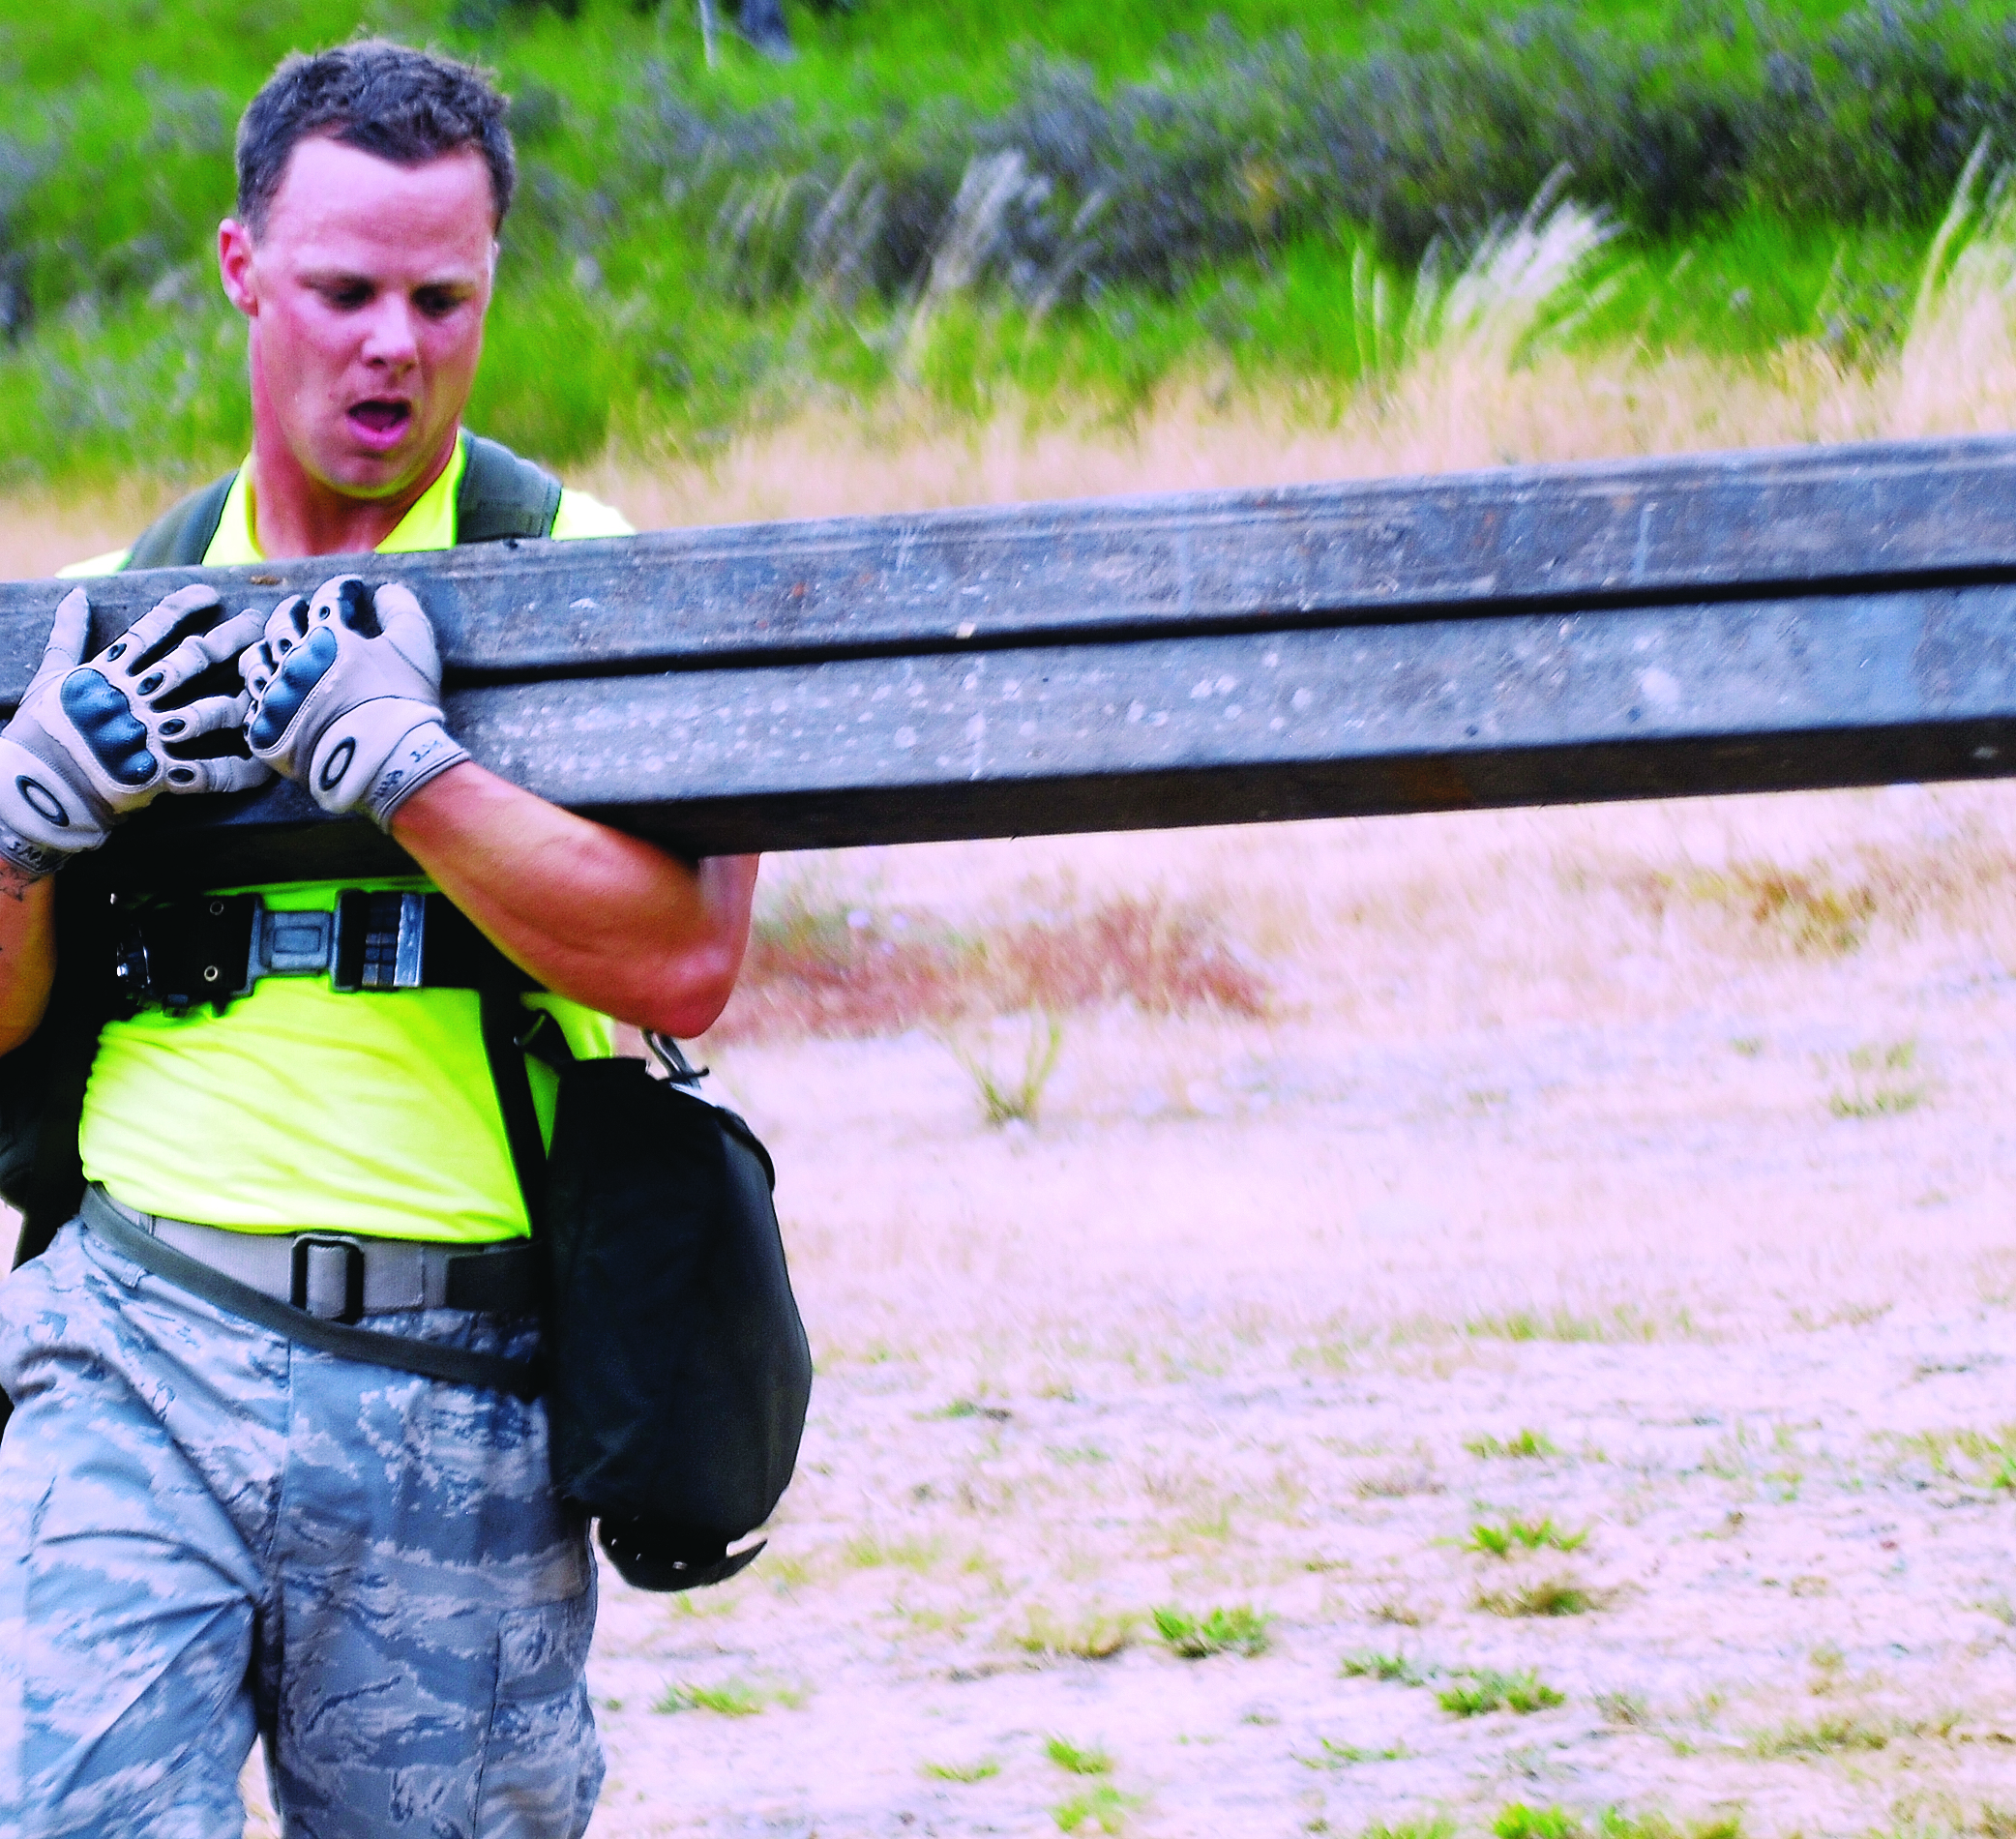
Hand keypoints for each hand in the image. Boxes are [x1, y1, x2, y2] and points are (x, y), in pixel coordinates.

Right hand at [0, 584, 269, 878]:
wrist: (35, 789)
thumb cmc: (40, 731)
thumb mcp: (51, 677)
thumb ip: (68, 636)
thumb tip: (77, 594)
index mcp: (107, 675)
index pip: (151, 631)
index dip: (183, 609)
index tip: (212, 594)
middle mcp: (132, 701)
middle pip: (191, 661)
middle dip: (231, 640)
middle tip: (261, 626)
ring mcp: (148, 737)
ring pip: (209, 711)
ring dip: (245, 698)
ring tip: (273, 684)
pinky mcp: (157, 775)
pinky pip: (209, 774)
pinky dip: (241, 771)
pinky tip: (267, 763)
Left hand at [241, 575, 468, 828]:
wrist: (383, 760)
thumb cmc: (402, 701)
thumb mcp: (416, 646)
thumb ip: (402, 610)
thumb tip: (388, 591)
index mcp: (328, 635)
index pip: (329, 599)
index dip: (342, 590)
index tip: (352, 591)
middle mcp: (291, 659)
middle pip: (281, 623)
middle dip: (293, 611)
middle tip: (300, 609)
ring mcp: (274, 696)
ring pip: (254, 661)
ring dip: (266, 651)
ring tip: (276, 650)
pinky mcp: (265, 733)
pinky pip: (250, 708)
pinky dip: (259, 697)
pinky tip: (269, 696)